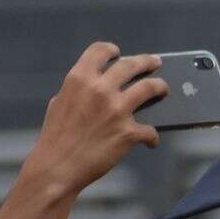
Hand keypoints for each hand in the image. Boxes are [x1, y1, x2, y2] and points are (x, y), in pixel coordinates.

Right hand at [18, 42, 166, 198]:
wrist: (57, 168)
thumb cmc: (56, 138)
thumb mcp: (60, 103)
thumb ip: (79, 90)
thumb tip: (96, 86)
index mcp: (79, 79)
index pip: (100, 51)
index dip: (111, 50)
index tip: (119, 53)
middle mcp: (100, 89)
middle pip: (132, 65)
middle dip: (147, 61)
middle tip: (156, 63)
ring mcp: (117, 110)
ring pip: (151, 88)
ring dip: (160, 87)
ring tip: (163, 90)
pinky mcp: (128, 132)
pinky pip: (150, 130)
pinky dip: (152, 137)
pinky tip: (150, 141)